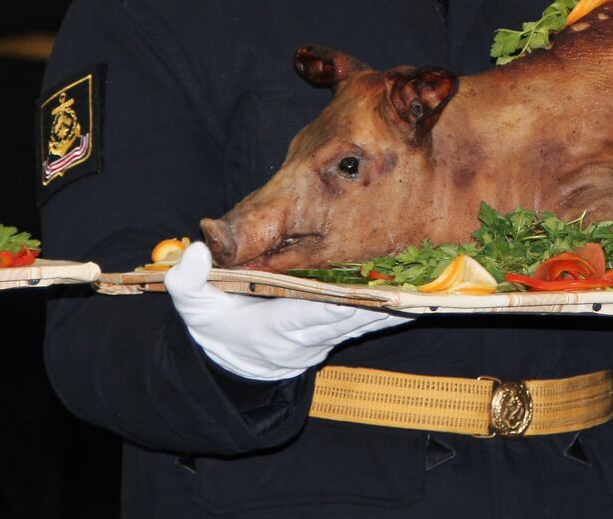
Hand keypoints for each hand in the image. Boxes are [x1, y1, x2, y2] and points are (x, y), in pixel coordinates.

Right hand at [164, 241, 408, 381]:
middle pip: (346, 319)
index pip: (305, 317)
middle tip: (406, 284)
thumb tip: (195, 251)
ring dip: (393, 306)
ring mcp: (327, 337)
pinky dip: (394, 309)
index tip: (356, 295)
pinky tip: (420, 292)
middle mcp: (307, 337)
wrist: (234, 359)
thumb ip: (189, 281)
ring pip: (365, 322)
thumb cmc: (217, 324)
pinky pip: (372, 321)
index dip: (331, 307)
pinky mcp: (341, 333)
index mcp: (274, 328)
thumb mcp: (194, 306)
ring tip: (423, 285)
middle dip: (375, 304)